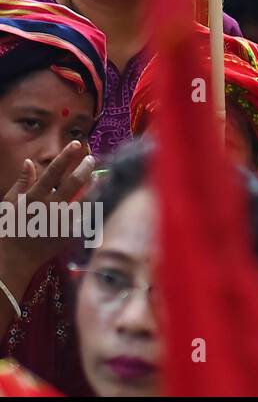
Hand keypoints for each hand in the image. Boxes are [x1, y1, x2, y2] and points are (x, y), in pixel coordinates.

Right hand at [0, 142, 95, 272]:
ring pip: (86, 200)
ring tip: (103, 176)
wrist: (14, 259)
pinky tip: (104, 198)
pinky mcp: (70, 235)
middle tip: (92, 158)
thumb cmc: (10, 228)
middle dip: (85, 168)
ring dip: (96, 186)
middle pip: (73, 183)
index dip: (65, 156)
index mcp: (33, 198)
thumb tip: (29, 161)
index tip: (76, 143)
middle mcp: (48, 208)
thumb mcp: (9, 203)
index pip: (52, 172)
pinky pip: (87, 219)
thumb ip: (21, 182)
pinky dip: (96, 207)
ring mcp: (61, 223)